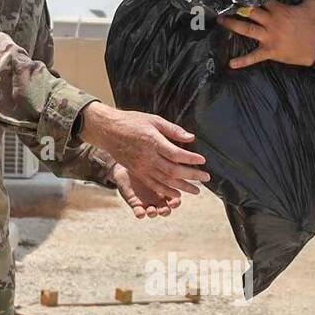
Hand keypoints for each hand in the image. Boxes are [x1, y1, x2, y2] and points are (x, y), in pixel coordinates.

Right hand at [82, 103, 209, 199]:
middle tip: (206, 178)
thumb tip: (191, 138)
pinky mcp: (137, 172)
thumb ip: (173, 130)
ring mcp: (142, 167)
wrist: (108, 130)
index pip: (176, 154)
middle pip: (173, 171)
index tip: (203, 160)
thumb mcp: (154, 120)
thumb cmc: (132, 122)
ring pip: (165, 181)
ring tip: (196, 190)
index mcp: (153, 142)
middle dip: (192, 176)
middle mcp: (148, 157)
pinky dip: (166, 191)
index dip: (191, 159)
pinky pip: (153, 185)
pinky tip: (177, 194)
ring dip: (182, 187)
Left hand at [111, 163, 180, 217]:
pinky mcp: (135, 203)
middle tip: (165, 209)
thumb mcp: (158, 162)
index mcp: (165, 189)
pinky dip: (140, 214)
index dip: (176, 202)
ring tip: (152, 211)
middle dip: (166, 211)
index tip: (177, 199)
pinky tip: (141, 213)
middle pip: (166, 209)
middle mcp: (157, 198)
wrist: (127, 164)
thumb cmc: (145, 160)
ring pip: (153, 212)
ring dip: (154, 213)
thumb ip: (169, 163)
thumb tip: (183, 156)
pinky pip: (138, 212)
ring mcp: (146, 201)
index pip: (175, 199)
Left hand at [218, 0, 314, 69]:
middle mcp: (271, 22)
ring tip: (221, 21)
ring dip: (233, 25)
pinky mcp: (270, 51)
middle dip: (237, 7)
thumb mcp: (312, 5)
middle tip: (224, 3)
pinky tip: (231, 64)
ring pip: (247, 29)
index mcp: (279, 10)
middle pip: (250, 12)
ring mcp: (269, 37)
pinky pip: (254, 57)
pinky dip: (242, 61)